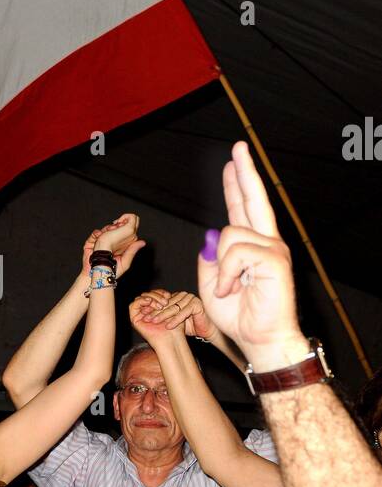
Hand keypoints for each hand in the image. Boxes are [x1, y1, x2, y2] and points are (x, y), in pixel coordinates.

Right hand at [81, 213, 144, 278]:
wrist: (98, 277)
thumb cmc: (111, 272)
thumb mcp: (125, 261)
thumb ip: (132, 250)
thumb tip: (142, 242)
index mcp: (118, 246)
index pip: (123, 233)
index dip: (125, 227)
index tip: (125, 226)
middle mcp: (109, 243)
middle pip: (113, 229)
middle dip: (116, 227)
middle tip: (117, 227)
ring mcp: (100, 243)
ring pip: (104, 230)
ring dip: (107, 229)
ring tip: (109, 231)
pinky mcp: (91, 244)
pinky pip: (95, 234)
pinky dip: (98, 233)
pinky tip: (101, 235)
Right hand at [128, 289, 184, 346]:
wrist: (172, 339)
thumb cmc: (175, 327)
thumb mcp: (172, 309)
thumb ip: (167, 300)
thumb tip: (166, 292)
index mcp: (154, 308)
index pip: (153, 294)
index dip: (160, 292)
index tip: (169, 296)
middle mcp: (146, 311)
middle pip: (146, 295)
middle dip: (156, 295)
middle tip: (165, 302)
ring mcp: (140, 315)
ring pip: (140, 298)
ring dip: (150, 298)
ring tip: (160, 305)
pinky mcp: (134, 319)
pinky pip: (133, 305)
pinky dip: (141, 301)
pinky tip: (150, 302)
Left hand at [148, 289, 218, 340]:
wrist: (206, 331)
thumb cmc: (190, 326)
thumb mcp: (174, 319)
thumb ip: (164, 315)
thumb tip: (145, 313)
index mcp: (178, 296)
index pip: (163, 302)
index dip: (153, 309)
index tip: (143, 315)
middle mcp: (184, 295)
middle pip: (167, 305)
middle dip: (155, 312)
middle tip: (146, 318)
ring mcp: (191, 298)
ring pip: (174, 308)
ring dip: (163, 316)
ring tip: (154, 322)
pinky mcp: (197, 304)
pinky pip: (183, 313)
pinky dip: (175, 320)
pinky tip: (168, 326)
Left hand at [198, 143, 304, 368]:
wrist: (259, 340)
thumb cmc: (239, 316)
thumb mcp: (212, 283)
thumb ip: (210, 258)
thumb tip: (211, 236)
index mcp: (250, 245)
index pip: (241, 207)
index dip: (236, 184)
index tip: (233, 161)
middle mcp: (265, 241)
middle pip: (253, 199)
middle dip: (245, 171)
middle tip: (238, 146)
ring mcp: (273, 248)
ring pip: (230, 234)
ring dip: (222, 267)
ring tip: (230, 289)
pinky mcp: (275, 258)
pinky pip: (237, 251)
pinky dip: (228, 273)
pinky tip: (235, 288)